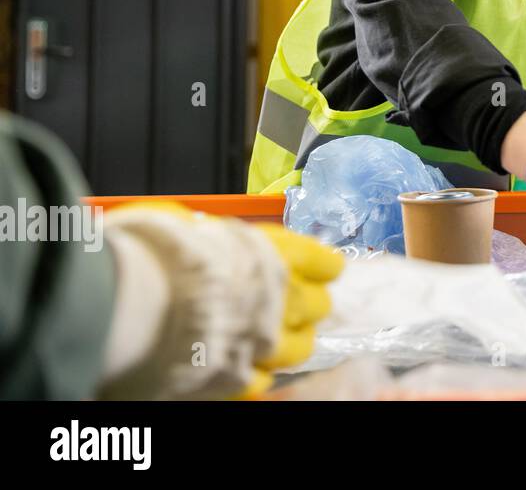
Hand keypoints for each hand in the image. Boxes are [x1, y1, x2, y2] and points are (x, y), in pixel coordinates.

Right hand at [99, 202, 342, 398]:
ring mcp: (260, 343)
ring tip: (261, 340)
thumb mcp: (178, 223)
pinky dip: (248, 375)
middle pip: (315, 308)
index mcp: (270, 253)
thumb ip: (203, 236)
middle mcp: (277, 299)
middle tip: (283, 306)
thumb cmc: (147, 254)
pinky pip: (259, 382)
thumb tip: (193, 234)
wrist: (126, 307)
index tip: (319, 270)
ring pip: (296, 349)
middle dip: (302, 306)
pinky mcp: (234, 381)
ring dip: (283, 343)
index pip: (321, 263)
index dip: (318, 267)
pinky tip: (231, 369)